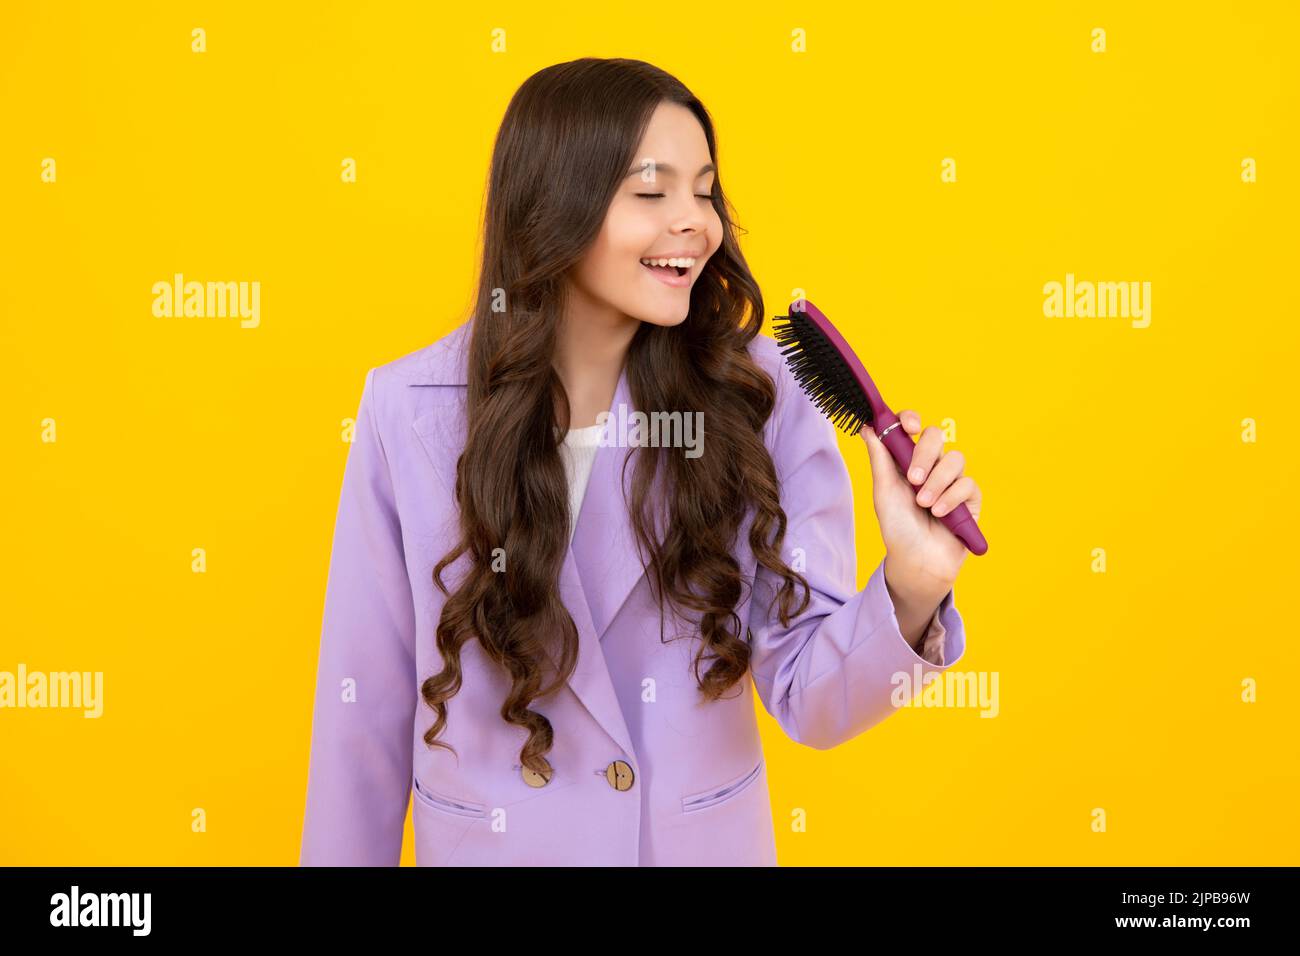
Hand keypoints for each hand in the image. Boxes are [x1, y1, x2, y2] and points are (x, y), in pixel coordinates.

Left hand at [861, 411, 981, 607]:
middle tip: (913, 478)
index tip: (909, 427)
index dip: (911, 419)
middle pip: (936, 435)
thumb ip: (879, 459)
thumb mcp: (883, 492)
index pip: (912, 427)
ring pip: (955, 459)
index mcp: (907, 460)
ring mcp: (952, 480)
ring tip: (924, 505)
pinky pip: (967, 484)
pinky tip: (940, 514)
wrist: (917, 561)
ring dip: (937, 482)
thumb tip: (867, 426)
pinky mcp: (970, 497)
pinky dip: (951, 498)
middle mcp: (931, 465)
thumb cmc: (898, 528)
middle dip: (925, 455)